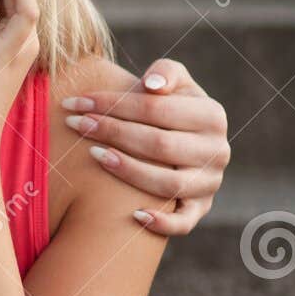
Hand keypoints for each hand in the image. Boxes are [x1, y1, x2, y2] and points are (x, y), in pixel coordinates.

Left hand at [61, 58, 229, 234]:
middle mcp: (217, 151)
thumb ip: (166, 72)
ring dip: (128, 171)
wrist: (186, 137)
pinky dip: (162, 222)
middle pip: (159, 145)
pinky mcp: (201, 208)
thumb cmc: (172, 104)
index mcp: (212, 115)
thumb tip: (151, 86)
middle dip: (112, 133)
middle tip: (77, 124)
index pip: (157, 109)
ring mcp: (210, 183)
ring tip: (94, 155)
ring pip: (168, 185)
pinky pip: (184, 223)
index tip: (78, 102)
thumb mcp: (174, 81)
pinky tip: (134, 214)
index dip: (114, 104)